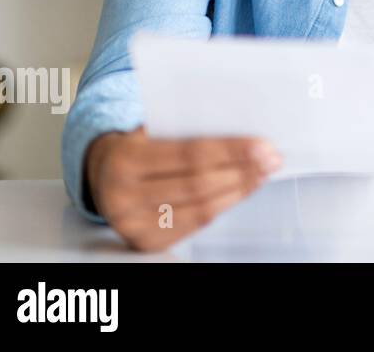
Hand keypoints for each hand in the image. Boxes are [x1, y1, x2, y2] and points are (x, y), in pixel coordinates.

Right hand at [84, 126, 281, 250]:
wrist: (102, 174)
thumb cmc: (138, 146)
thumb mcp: (152, 130)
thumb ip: (187, 130)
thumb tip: (243, 133)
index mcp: (125, 159)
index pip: (190, 154)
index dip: (230, 150)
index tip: (262, 144)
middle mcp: (123, 196)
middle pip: (198, 184)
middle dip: (241, 170)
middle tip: (271, 159)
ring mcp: (132, 225)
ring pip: (200, 207)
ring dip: (239, 190)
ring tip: (262, 173)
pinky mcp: (145, 242)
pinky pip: (194, 224)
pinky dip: (223, 206)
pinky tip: (241, 191)